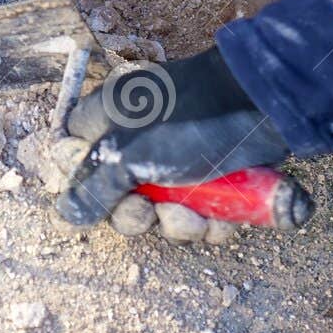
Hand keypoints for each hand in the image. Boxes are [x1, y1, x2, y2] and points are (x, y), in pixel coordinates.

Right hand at [56, 48, 291, 226]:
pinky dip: (211, 222)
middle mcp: (138, 138)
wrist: (266, 107)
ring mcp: (177, 157)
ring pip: (162, 208)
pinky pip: (199, 210)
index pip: (74, 154)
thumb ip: (94, 188)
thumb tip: (66, 213)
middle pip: (119, 193)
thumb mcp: (130, 156)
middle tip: (149, 214)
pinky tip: (222, 220)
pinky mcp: (213, 174)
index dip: (82, 183)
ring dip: (179, 224)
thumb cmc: (190, 120)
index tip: (99, 199)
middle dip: (137, 215)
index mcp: (108, 119)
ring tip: (197, 217)